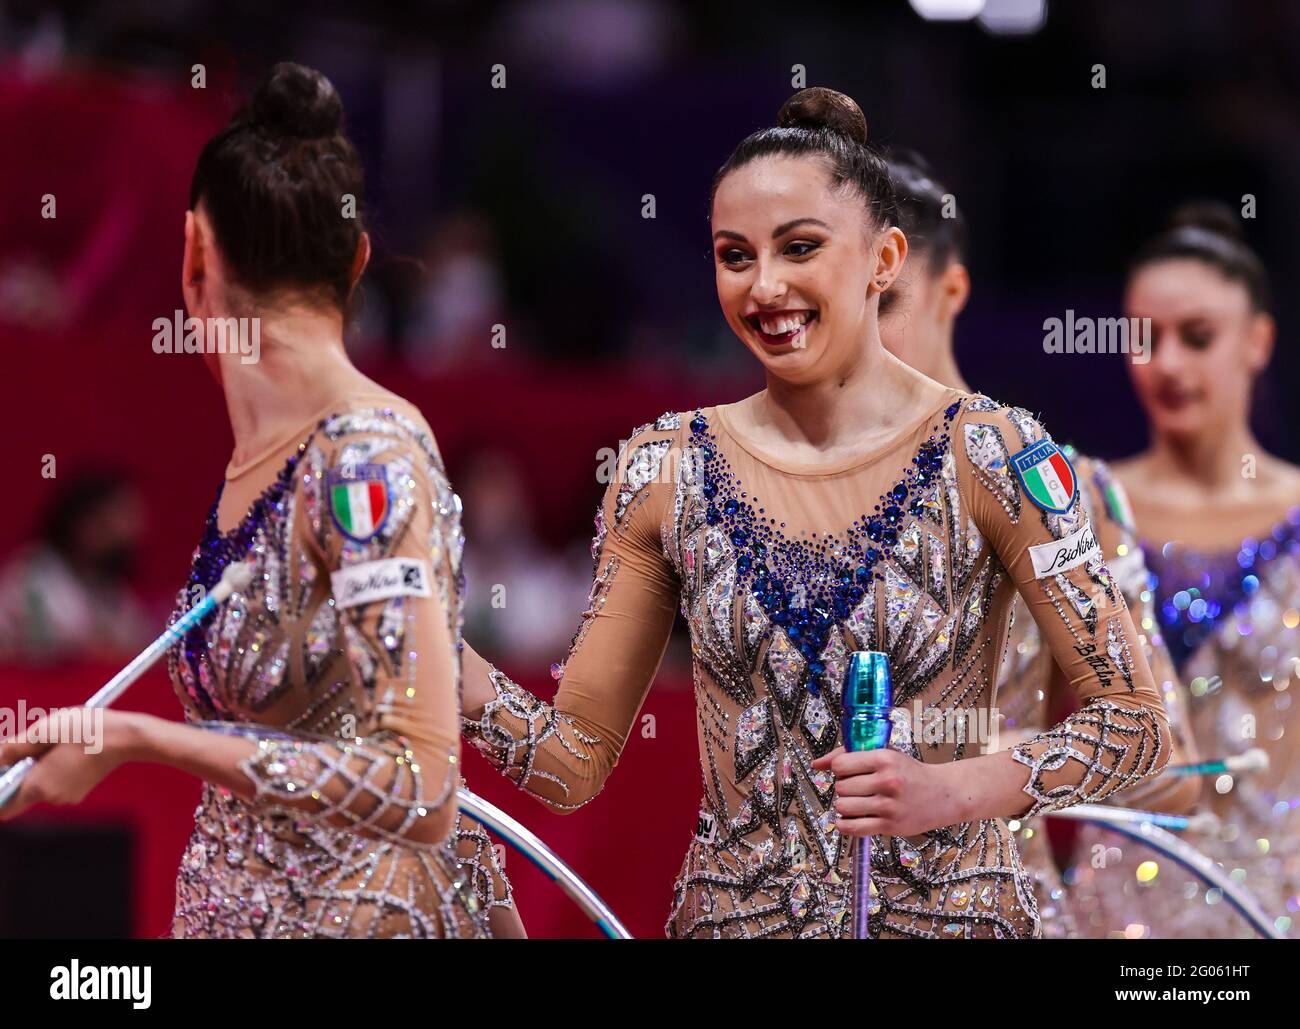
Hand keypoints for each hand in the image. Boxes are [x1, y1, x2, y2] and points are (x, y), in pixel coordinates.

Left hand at [0, 708, 138, 819]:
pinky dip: (56, 769)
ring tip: (56, 743)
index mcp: (38, 787)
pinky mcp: (81, 790)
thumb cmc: (85, 730)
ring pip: (40, 786)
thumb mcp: (44, 730)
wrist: (127, 737)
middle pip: (21, 793)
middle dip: (20, 772)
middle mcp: (52, 797)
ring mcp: (69, 796)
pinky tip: (69, 750)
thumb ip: (13, 747)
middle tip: (32, 747)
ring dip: (39, 768)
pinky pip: (57, 783)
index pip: (3, 806)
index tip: (4, 770)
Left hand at [811, 746, 966, 837]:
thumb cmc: (910, 772)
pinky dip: (845, 823)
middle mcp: (886, 782)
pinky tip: (852, 817)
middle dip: (844, 787)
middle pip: (840, 787)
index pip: (840, 765)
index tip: (849, 770)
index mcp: (884, 759)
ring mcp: (888, 805)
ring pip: (843, 806)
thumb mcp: (885, 755)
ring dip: (845, 805)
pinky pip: (852, 828)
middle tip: (857, 787)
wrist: (944, 794)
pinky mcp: (889, 826)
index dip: (840, 768)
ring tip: (858, 801)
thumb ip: (849, 756)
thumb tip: (816, 764)